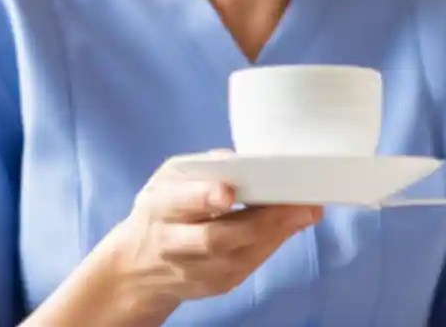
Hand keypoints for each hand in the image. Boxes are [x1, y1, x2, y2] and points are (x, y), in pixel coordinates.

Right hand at [105, 150, 321, 310]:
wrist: (139, 266)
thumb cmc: (164, 209)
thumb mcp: (170, 179)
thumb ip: (203, 166)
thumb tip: (239, 158)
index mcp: (159, 207)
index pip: (178, 203)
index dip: (203, 197)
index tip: (228, 192)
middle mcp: (172, 243)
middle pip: (216, 238)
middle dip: (260, 221)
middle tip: (299, 204)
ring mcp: (193, 270)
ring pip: (237, 257)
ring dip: (275, 235)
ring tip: (305, 212)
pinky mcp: (213, 285)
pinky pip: (247, 267)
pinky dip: (271, 246)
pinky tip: (290, 227)